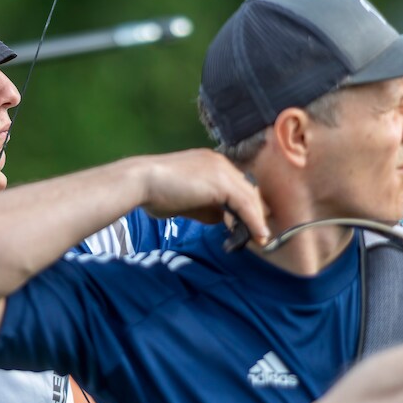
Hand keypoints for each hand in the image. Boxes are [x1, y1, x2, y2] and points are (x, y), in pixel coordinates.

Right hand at [135, 149, 268, 244]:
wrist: (142, 182)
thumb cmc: (156, 192)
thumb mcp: (188, 202)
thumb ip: (208, 208)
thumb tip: (223, 220)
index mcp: (211, 163)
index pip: (238, 185)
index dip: (246, 206)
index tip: (248, 225)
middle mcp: (220, 162)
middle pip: (248, 189)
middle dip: (256, 213)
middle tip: (259, 234)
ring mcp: (222, 170)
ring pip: (250, 197)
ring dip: (257, 220)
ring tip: (260, 239)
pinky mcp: (222, 182)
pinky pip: (245, 204)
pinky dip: (253, 221)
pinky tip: (257, 235)